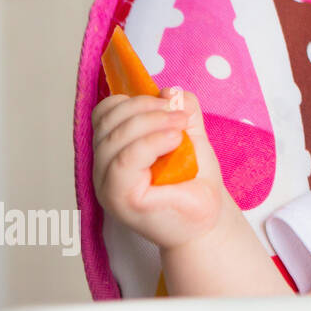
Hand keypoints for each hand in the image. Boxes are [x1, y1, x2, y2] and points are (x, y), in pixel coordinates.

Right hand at [91, 88, 228, 250]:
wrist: (207, 219)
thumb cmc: (194, 182)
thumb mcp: (190, 136)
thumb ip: (181, 112)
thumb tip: (171, 90)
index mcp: (113, 149)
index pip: (105, 114)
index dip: (134, 100)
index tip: (169, 103)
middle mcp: (103, 167)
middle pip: (108, 121)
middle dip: (147, 108)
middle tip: (180, 116)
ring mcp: (107, 184)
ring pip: (115, 138)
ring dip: (152, 122)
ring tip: (181, 128)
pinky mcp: (118, 197)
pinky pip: (125, 160)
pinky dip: (151, 142)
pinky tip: (174, 141)